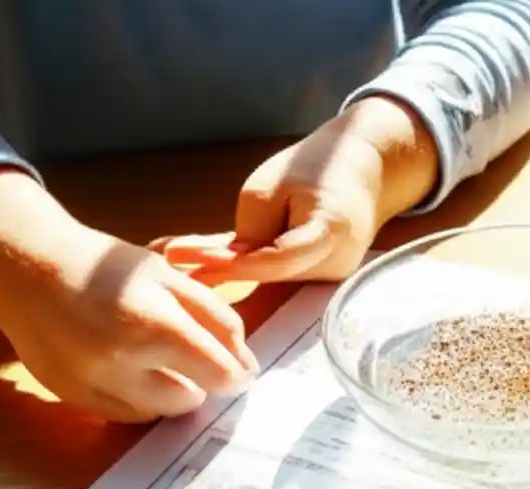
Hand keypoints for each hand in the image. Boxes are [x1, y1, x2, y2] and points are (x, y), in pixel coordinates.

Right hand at [0, 168, 258, 422]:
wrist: (28, 266)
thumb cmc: (104, 267)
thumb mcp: (171, 277)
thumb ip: (217, 319)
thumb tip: (245, 364)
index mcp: (154, 325)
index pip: (220, 375)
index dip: (235, 373)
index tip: (236, 367)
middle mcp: (121, 363)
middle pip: (190, 400)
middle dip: (197, 380)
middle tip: (183, 349)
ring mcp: (91, 385)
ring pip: (156, 413)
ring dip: (165, 391)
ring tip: (148, 352)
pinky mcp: (70, 397)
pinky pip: (122, 414)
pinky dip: (133, 396)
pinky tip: (121, 363)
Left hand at [157, 95, 437, 283]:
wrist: (365, 169)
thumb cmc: (320, 168)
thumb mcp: (275, 186)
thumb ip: (251, 227)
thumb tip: (226, 266)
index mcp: (329, 236)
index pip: (275, 259)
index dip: (232, 264)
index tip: (191, 262)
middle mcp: (330, 267)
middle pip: (267, 277)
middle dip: (217, 277)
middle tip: (164, 274)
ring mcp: (323, 278)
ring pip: (264, 278)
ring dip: (219, 275)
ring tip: (165, 266)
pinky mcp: (310, 277)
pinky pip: (269, 274)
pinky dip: (233, 269)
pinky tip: (190, 267)